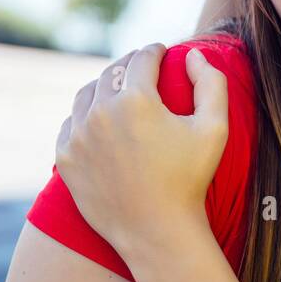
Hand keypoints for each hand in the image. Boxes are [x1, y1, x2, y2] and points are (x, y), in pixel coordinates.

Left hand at [55, 44, 228, 259]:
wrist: (157, 230)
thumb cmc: (191, 179)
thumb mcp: (215, 129)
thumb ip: (211, 83)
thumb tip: (194, 54)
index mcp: (135, 100)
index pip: (142, 59)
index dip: (155, 51)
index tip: (161, 51)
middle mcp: (100, 113)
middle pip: (111, 72)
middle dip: (128, 65)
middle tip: (141, 68)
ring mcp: (78, 136)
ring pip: (86, 95)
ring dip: (103, 87)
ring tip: (116, 90)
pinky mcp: (66, 158)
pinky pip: (70, 125)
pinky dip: (84, 117)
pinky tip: (98, 120)